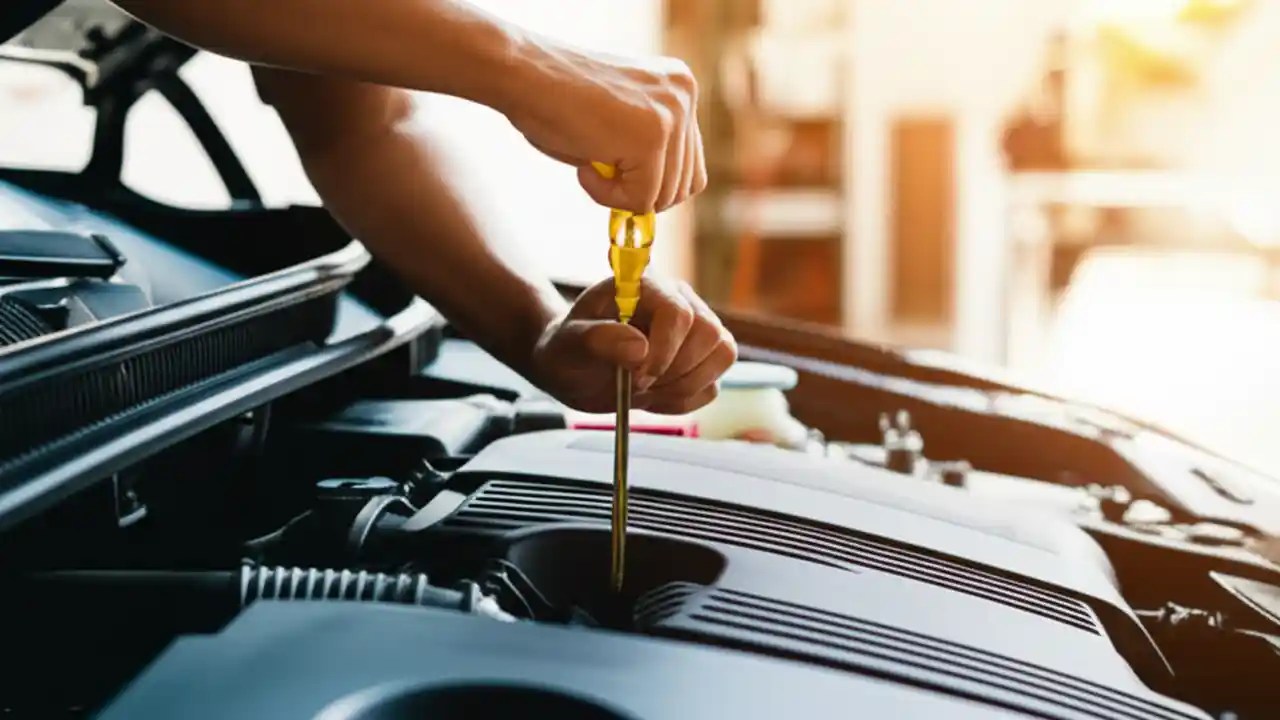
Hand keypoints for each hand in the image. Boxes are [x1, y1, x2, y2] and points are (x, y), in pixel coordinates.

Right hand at [499, 41, 706, 213]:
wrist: (524, 75)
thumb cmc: (557, 97)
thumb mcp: (621, 119)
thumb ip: (650, 145)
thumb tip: (663, 196)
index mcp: (680, 86)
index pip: (690, 163)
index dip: (652, 180)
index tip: (615, 168)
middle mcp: (684, 96)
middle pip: (685, 184)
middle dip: (641, 191)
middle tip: (599, 168)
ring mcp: (672, 116)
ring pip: (664, 197)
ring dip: (622, 194)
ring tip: (589, 162)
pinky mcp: (652, 139)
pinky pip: (641, 200)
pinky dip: (607, 196)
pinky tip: (583, 167)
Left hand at [530, 276, 735, 413]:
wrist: (574, 369)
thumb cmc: (568, 349)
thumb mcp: (568, 344)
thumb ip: (596, 339)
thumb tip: (639, 348)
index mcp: (646, 286)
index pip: (679, 313)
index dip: (664, 350)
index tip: (635, 374)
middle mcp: (679, 300)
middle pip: (710, 334)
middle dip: (675, 370)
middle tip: (638, 382)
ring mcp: (695, 330)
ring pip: (723, 355)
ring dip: (685, 385)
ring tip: (647, 388)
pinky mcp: (700, 360)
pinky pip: (713, 386)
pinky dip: (685, 400)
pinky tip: (654, 396)